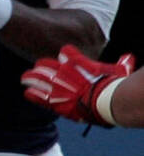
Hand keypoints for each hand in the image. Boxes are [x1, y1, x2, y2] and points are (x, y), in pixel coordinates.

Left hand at [20, 45, 135, 125]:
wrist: (105, 101)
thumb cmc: (114, 86)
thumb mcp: (120, 72)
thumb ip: (122, 64)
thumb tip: (128, 58)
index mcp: (80, 64)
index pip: (68, 53)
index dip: (66, 53)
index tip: (63, 53)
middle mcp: (66, 74)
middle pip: (48, 66)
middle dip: (42, 66)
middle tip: (36, 67)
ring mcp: (59, 87)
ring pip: (40, 79)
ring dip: (32, 78)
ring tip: (25, 78)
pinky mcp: (56, 102)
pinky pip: (40, 97)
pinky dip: (33, 95)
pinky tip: (27, 92)